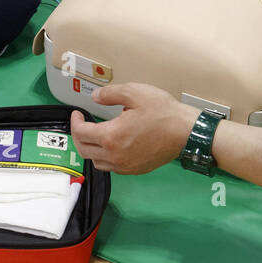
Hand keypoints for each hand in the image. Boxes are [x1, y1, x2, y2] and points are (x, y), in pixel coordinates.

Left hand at [69, 82, 197, 174]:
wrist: (187, 132)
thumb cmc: (164, 112)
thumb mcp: (135, 93)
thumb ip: (110, 94)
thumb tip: (94, 97)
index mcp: (111, 136)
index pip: (80, 133)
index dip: (75, 122)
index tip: (78, 114)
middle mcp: (115, 155)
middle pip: (84, 150)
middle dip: (79, 136)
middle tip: (82, 124)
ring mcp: (125, 166)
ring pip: (96, 162)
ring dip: (91, 149)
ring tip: (95, 135)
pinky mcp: (135, 170)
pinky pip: (112, 167)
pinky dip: (105, 157)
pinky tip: (112, 146)